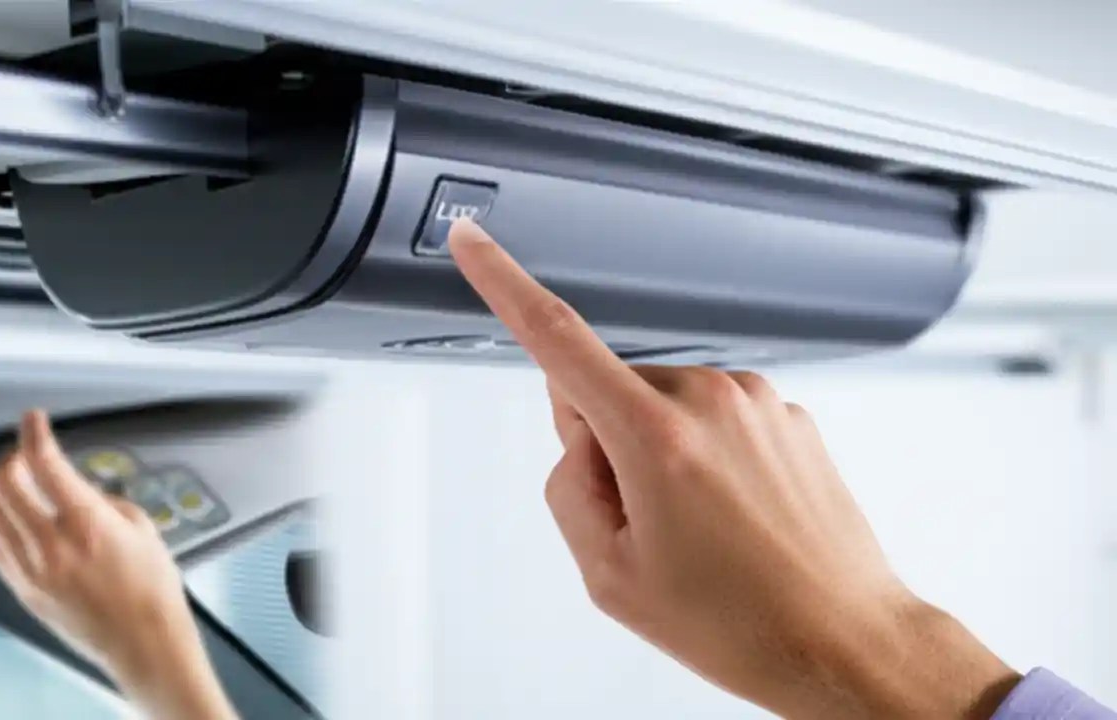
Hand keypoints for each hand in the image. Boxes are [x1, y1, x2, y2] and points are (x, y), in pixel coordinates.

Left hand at [0, 410, 236, 719]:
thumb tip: (79, 490)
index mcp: (87, 523)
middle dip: (10, 459)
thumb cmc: (152, 589)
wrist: (142, 640)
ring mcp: (32, 570)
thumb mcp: (142, 528)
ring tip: (16, 486)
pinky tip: (19, 525)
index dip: (34, 433)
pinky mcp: (23, 590)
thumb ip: (104, 502)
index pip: (45, 464)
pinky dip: (3, 527)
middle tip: (22, 454)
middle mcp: (52, 545)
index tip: (32, 419)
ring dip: (0, 492)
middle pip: (4, 485)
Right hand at [448, 220, 1020, 719]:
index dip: (503, 281)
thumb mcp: (610, 575)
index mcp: (655, 437)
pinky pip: (712, 418)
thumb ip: (569, 487)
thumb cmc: (740, 621)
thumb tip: (579, 437)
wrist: (843, 641)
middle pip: (609, 392)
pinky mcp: (785, 412)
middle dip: (607, 446)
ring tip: (701, 529)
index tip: (473, 239)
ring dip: (658, 453)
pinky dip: (705, 457)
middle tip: (649, 523)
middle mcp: (710, 399)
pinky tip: (732, 515)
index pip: (556, 338)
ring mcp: (756, 401)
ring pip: (661, 406)